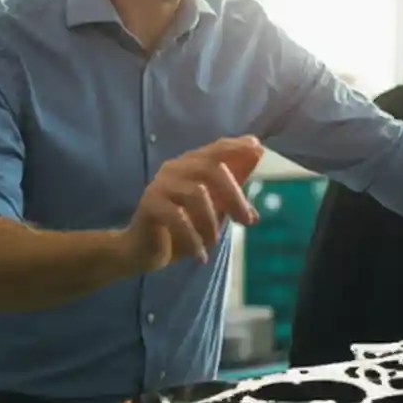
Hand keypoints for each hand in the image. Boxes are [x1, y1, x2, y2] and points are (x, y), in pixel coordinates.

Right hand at [121, 136, 263, 273]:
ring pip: (196, 193)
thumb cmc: (183, 225)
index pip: (216, 149)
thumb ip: (233, 184)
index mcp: (191, 164)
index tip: (258, 148)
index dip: (236, 147)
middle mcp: (175, 168)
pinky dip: (193, 239)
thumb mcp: (215, 207)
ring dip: (211, 222)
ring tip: (214, 242)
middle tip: (247, 222)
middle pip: (210, 168)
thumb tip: (258, 155)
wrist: (144, 250)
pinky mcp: (150, 205)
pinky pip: (178, 218)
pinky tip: (199, 256)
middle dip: (234, 195)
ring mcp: (160, 184)